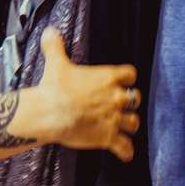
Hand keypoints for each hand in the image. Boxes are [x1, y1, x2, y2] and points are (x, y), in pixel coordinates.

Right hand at [32, 27, 138, 161]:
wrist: (50, 113)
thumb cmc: (54, 88)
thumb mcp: (56, 62)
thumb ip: (55, 46)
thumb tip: (49, 32)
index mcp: (108, 78)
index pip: (130, 75)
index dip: (127, 78)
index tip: (123, 81)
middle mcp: (116, 97)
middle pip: (135, 99)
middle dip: (128, 102)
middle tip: (120, 105)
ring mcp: (114, 119)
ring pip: (133, 123)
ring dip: (129, 124)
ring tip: (123, 127)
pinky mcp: (108, 137)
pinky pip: (125, 147)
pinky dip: (126, 151)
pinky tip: (126, 153)